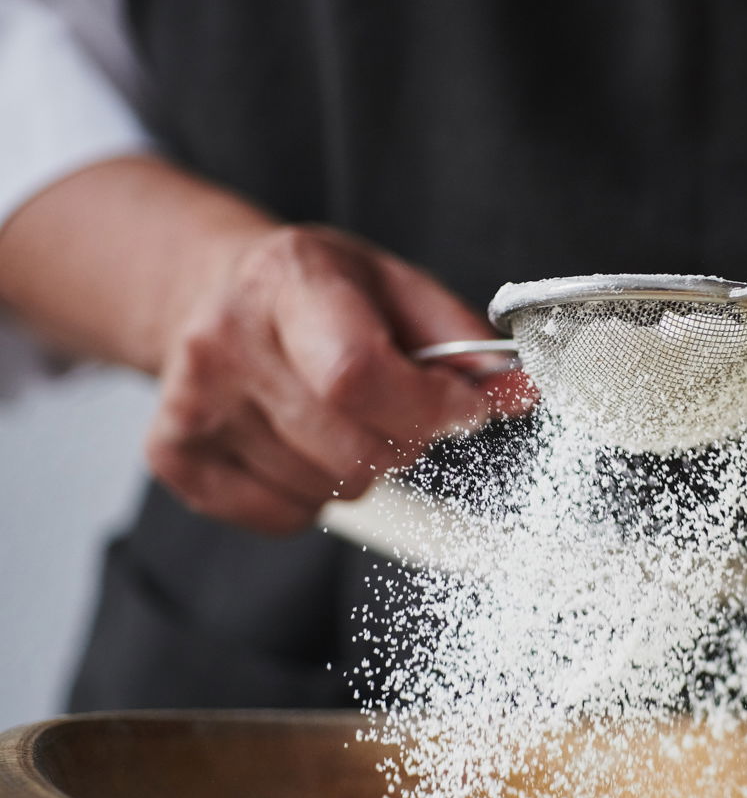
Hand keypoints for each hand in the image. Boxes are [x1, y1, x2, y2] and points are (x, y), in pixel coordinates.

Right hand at [147, 224, 529, 533]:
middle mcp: (225, 340)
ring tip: (341, 418)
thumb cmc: (320, 292)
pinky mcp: (173, 456)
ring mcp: (190, 402)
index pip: (358, 375)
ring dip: (360, 468)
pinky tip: (302, 444)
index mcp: (289, 280)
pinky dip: (313, 496)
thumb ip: (464, 341)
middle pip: (352, 445)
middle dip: (405, 441)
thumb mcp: (397, 287)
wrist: (212, 293)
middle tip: (400, 411)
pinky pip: (283, 517)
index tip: (464, 411)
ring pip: (327, 488)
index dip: (428, 408)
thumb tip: (522, 393)